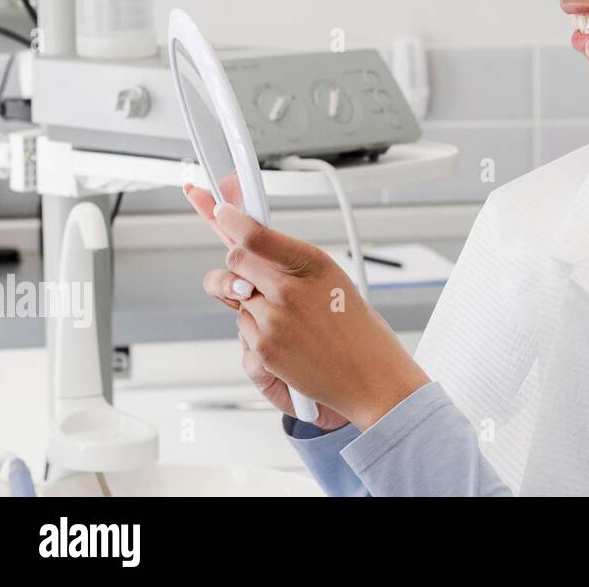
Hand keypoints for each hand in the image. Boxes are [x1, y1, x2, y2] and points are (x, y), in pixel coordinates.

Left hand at [186, 184, 429, 430]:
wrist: (372, 380)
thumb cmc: (359, 332)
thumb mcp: (334, 282)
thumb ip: (289, 264)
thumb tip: (249, 244)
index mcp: (315, 264)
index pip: (256, 234)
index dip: (228, 217)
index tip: (216, 207)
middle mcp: (290, 288)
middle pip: (234, 261)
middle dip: (236, 267)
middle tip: (251, 277)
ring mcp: (273, 320)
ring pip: (237, 299)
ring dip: (252, 307)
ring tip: (291, 325)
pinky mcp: (262, 349)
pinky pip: (242, 331)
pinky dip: (257, 337)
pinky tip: (287, 346)